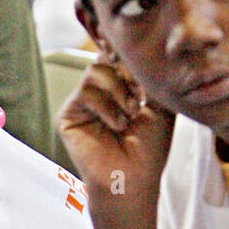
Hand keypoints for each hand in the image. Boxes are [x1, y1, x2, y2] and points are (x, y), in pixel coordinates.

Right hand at [57, 57, 174, 210]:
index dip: (129, 54)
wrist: (134, 179)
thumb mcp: (160, 102)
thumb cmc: (149, 148)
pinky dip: (106, 106)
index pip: (118, 54)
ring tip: (132, 112)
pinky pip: (85, 92)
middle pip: (106, 56)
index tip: (145, 69)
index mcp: (118, 86)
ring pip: (95, 70)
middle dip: (128, 73)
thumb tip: (137, 49)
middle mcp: (98, 91)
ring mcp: (81, 103)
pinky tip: (117, 125)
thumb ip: (149, 74)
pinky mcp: (68, 116)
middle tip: (142, 97)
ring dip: (119, 90)